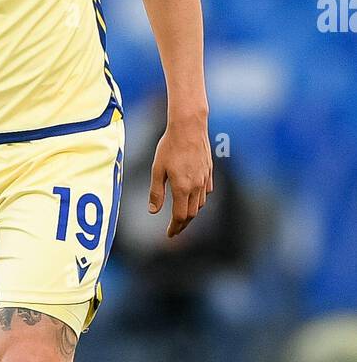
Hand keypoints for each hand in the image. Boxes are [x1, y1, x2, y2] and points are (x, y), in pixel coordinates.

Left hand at [148, 114, 212, 237]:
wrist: (189, 127)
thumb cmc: (170, 146)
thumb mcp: (157, 169)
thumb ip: (156, 192)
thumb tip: (153, 211)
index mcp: (182, 188)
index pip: (180, 216)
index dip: (174, 228)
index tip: (169, 234)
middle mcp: (196, 186)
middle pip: (191, 214)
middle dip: (182, 224)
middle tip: (174, 230)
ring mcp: (205, 179)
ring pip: (200, 204)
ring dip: (191, 213)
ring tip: (182, 216)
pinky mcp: (209, 172)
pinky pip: (206, 192)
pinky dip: (199, 200)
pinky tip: (193, 198)